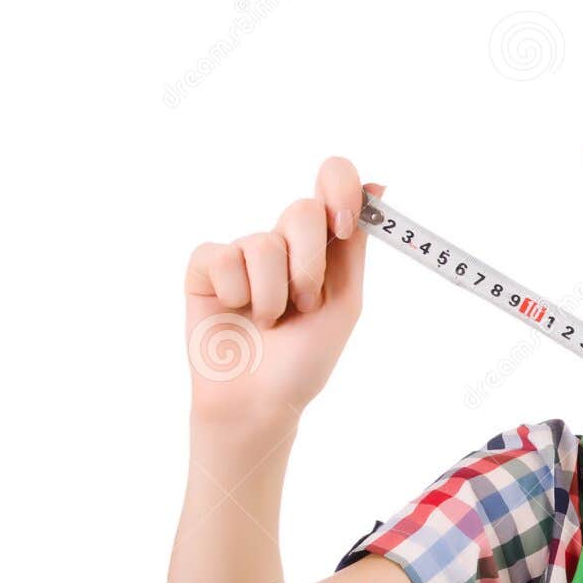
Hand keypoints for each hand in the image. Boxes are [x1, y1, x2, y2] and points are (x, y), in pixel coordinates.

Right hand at [183, 156, 382, 432]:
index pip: (332, 180)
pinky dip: (236, 293)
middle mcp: (282, 241)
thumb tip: (378, 186)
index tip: (343, 225)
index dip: (339, 188)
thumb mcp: (343, 303)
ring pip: (262, 244)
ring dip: (273, 295)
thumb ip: (354, 246)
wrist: (260, 402)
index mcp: (322, 245)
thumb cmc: (304, 359)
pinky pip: (222, 258)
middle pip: (301, 211)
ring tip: (270, 321)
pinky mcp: (204, 267)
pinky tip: (235, 313)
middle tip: (305, 304)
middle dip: (309, 266)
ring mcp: (242, 251)